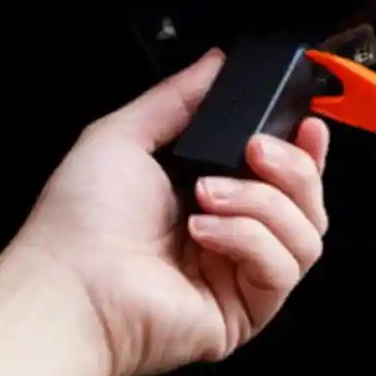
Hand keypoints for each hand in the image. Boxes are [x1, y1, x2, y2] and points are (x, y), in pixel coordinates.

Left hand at [16, 49, 329, 375]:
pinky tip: (205, 233)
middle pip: (306, 198)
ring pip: (305, 231)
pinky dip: (249, 240)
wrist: (68, 285)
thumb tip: (216, 62)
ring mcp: (240, 276)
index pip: (282, 173)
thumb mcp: (125, 135)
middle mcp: (232, 235)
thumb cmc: (80, 221)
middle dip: (292, 166)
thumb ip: (178, 96)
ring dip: (261, 202)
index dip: (304, 149)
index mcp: (209, 195)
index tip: (307, 123)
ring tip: (207, 195)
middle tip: (253, 150)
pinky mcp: (246, 312)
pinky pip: (282, 268)